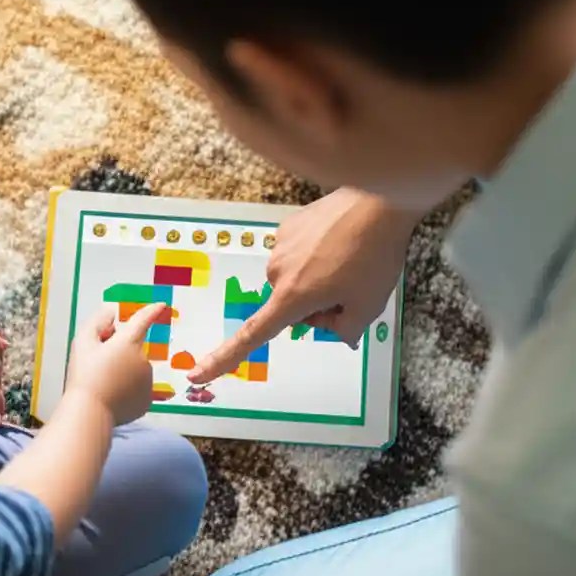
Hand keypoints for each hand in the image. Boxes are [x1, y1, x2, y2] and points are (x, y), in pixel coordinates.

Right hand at [64, 303, 167, 426]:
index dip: (151, 311)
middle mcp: (143, 359)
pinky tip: (112, 396)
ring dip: (124, 372)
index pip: (143, 320)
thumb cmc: (84, 375)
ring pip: (136, 370)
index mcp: (129, 342)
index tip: (160, 305)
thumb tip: (111, 313)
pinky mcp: (146, 400)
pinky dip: (127, 391)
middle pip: (133, 349)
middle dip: (120, 352)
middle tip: (100, 364)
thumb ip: (98, 323)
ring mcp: (148, 381)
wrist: (90, 412)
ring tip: (104, 384)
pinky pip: (138, 390)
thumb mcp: (83, 342)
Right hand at [188, 188, 416, 382]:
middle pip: (288, 305)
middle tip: (350, 288)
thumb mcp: (369, 306)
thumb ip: (347, 330)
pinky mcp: (288, 226)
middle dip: (315, 305)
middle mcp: (277, 272)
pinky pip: (297, 253)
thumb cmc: (374, 256)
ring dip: (316, 278)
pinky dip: (316, 254)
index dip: (223, 358)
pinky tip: (339, 242)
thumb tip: (336, 332)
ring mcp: (280, 246)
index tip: (197, 373)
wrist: (378, 203)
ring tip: (350, 260)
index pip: (252, 335)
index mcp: (292, 297)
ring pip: (294, 279)